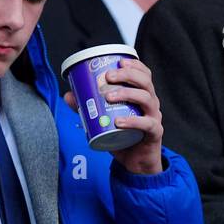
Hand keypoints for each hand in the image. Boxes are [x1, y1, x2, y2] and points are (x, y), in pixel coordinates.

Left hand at [64, 57, 163, 173]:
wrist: (135, 161)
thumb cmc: (121, 135)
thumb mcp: (103, 119)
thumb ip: (87, 107)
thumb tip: (68, 95)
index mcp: (141, 96)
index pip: (144, 75)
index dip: (134, 66)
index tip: (119, 62)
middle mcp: (151, 104)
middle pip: (145, 83)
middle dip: (128, 75)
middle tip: (108, 77)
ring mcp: (154, 117)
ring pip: (147, 99)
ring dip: (127, 94)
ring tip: (109, 96)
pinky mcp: (155, 133)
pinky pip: (148, 125)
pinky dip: (133, 122)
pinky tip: (119, 122)